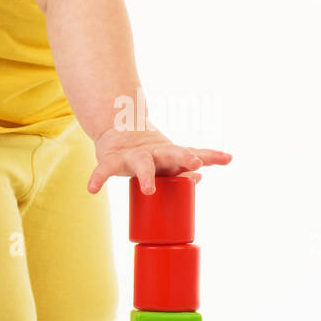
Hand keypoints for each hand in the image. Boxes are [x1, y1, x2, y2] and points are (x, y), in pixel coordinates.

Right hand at [87, 123, 231, 194]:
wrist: (116, 130)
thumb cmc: (147, 151)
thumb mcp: (167, 160)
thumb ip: (184, 168)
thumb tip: (200, 178)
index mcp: (170, 155)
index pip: (194, 153)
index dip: (210, 156)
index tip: (227, 158)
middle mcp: (155, 153)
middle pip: (173, 153)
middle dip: (184, 157)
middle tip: (195, 162)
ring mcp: (133, 156)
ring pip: (142, 164)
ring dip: (147, 176)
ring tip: (149, 190)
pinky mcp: (112, 160)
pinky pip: (104, 171)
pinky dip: (98, 178)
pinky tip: (92, 189)